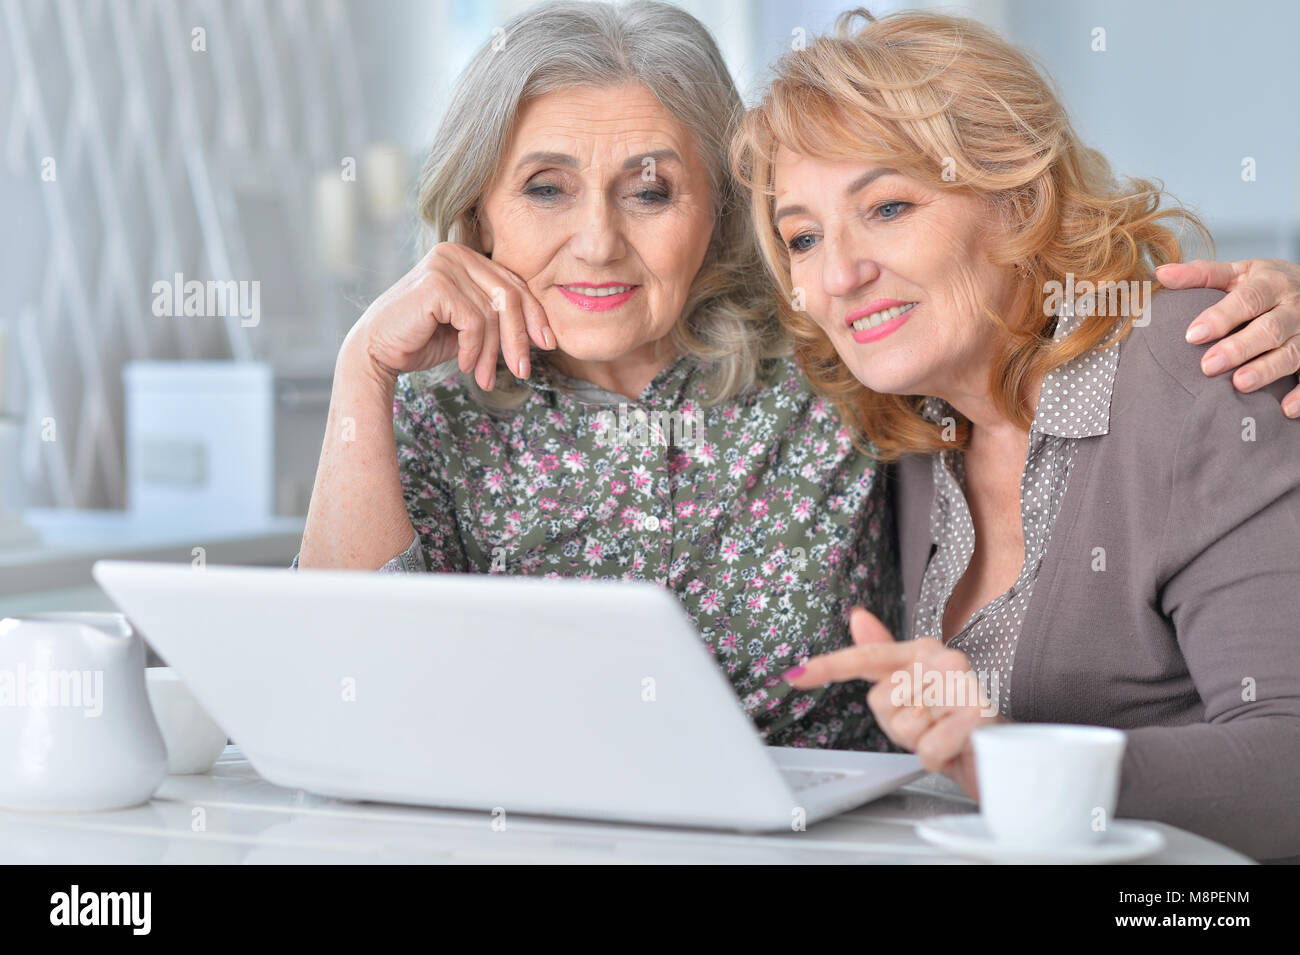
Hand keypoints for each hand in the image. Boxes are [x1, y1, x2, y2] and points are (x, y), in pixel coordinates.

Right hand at [347, 241, 553, 389]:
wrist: (376, 352)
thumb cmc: (421, 341)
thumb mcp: (469, 328)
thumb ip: (497, 319)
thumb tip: (541, 330)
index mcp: (465, 257)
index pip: (513, 283)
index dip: (535, 315)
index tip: (547, 344)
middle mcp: (455, 253)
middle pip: (510, 296)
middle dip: (520, 338)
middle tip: (524, 371)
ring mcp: (445, 265)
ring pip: (493, 314)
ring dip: (492, 353)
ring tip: (484, 377)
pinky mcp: (437, 284)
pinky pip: (475, 322)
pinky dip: (475, 349)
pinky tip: (466, 366)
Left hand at [782, 607, 1004, 799]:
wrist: (1005, 757)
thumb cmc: (955, 723)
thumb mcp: (912, 692)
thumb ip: (883, 657)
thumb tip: (858, 617)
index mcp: (925, 651)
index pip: (867, 657)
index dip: (827, 667)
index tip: (794, 676)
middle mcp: (945, 660)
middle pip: (881, 701)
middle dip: (897, 725)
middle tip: (927, 727)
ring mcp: (964, 686)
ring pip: (904, 726)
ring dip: (919, 743)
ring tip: (943, 736)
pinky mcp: (978, 717)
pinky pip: (928, 748)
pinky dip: (937, 759)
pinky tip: (956, 750)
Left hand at [1157, 259, 1299, 416]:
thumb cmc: (1266, 284)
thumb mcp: (1238, 272)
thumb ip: (1202, 274)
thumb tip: (1161, 273)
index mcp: (1271, 284)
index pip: (1247, 300)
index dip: (1221, 317)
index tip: (1192, 335)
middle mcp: (1294, 308)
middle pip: (1269, 329)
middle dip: (1239, 348)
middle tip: (1207, 366)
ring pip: (1292, 353)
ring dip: (1267, 370)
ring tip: (1239, 385)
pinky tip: (1284, 409)